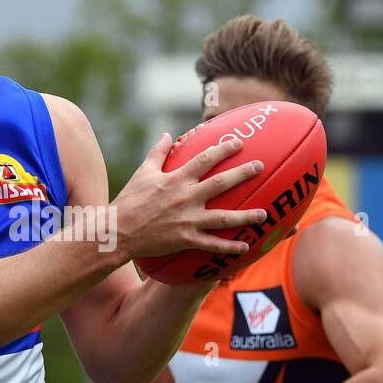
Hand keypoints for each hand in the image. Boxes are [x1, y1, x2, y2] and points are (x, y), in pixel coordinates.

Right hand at [111, 134, 267, 261]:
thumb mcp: (143, 172)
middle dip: (243, 174)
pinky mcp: (185, 239)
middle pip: (221, 183)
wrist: (117, 230)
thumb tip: (168, 134)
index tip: (239, 143)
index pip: (205, 159)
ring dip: (245, 216)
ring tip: (264, 214)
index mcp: (176, 179)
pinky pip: (212, 244)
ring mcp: (187, 220)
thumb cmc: (129, 200)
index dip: (223, 149)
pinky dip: (229, 247)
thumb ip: (158, 153)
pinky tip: (245, 247)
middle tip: (259, 167)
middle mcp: (186, 197)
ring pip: (223, 217)